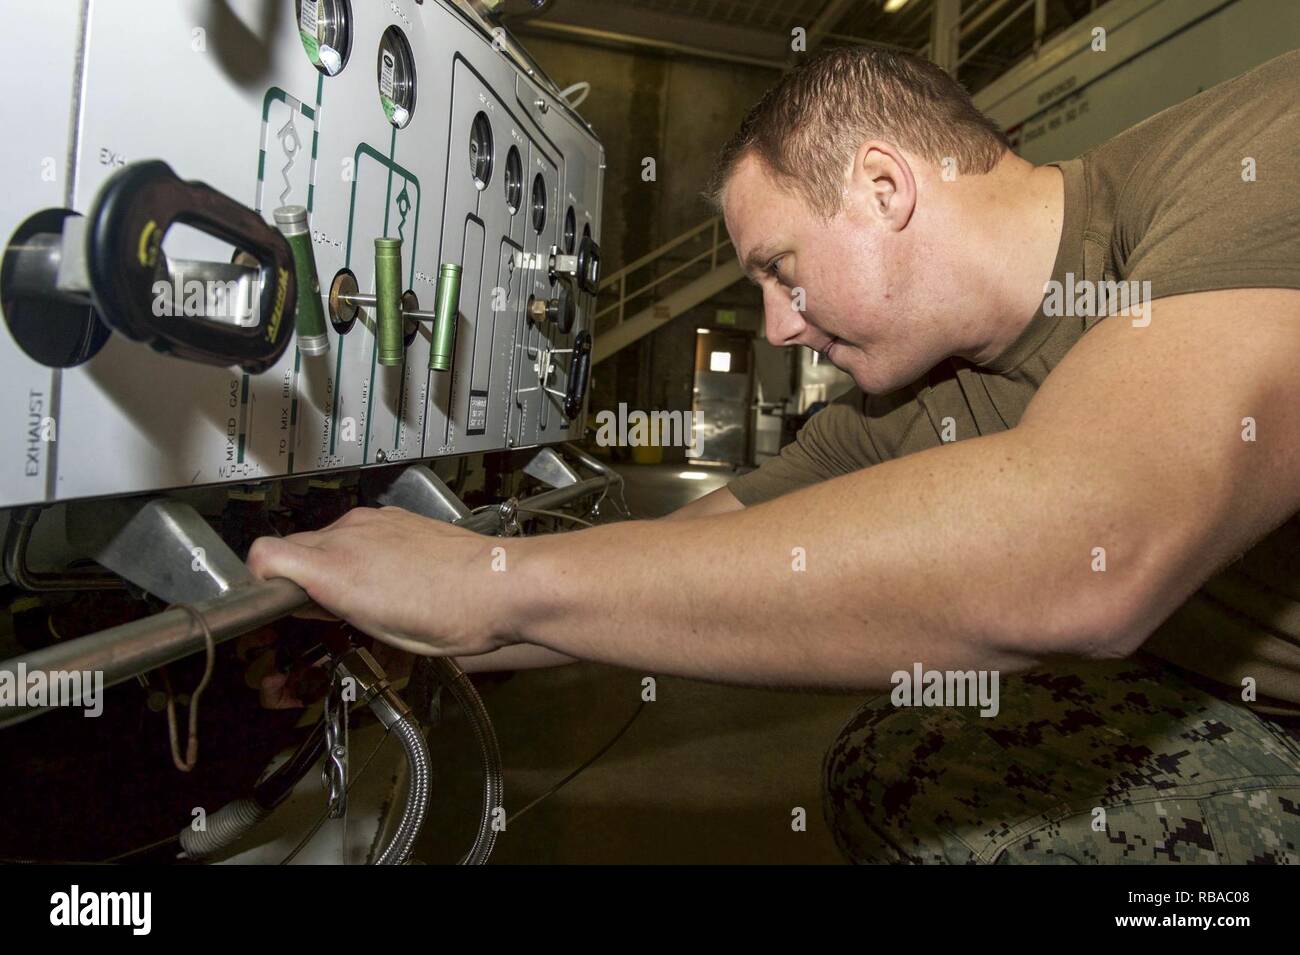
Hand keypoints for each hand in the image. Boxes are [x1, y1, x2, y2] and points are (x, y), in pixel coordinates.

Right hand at [247, 507, 517, 657]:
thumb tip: (308, 601)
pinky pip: (359, 530)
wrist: (498, 585)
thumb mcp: (377, 632)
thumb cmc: (450, 614)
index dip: (262, 586)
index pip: (263, 558)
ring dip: (329, 564)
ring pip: (327, 538)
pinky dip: (359, 551)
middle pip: (292, 548)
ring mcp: (374, 522)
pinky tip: (385, 577)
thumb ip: (330, 608)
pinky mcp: (397, 518)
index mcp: (334, 567)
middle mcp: (348, 534)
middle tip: (316, 609)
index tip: (274, 607)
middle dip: (295, 578)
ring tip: (359, 596)